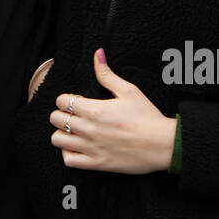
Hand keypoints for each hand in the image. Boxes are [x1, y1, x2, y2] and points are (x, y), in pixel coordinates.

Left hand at [50, 49, 176, 173]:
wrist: (162, 144)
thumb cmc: (147, 117)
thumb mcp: (129, 90)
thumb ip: (107, 74)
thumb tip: (97, 54)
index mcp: (95, 110)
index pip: (62, 101)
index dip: (67, 98)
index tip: (78, 101)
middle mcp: (89, 129)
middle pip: (55, 119)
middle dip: (61, 113)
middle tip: (74, 115)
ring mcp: (91, 148)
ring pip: (57, 140)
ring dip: (62, 133)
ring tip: (74, 131)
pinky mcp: (97, 164)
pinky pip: (69, 160)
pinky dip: (68, 154)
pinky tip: (78, 147)